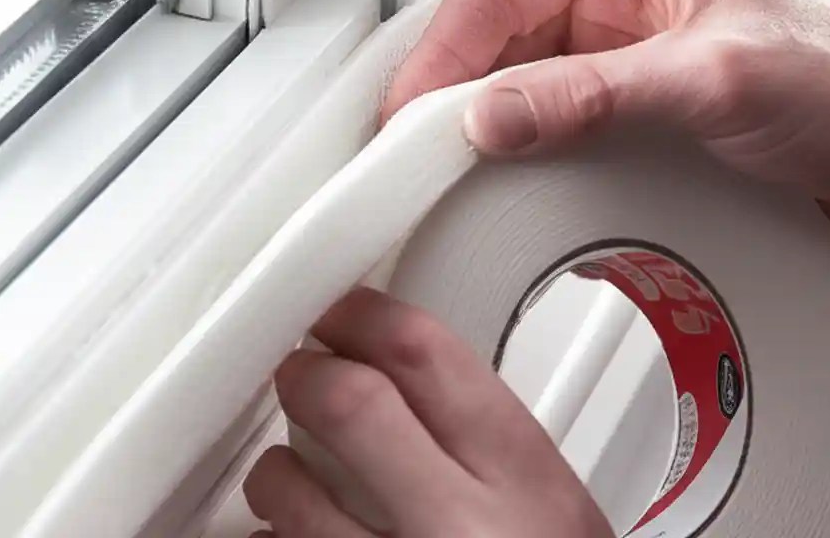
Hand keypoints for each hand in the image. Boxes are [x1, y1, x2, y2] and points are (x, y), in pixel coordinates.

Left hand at [243, 288, 614, 537]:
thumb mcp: (554, 515)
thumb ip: (485, 447)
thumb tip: (404, 377)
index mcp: (523, 481)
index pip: (423, 353)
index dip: (360, 315)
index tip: (337, 313)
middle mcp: (457, 529)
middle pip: (348, 404)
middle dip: (305, 376)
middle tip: (299, 376)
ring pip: (286, 490)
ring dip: (275, 476)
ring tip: (288, 479)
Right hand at [385, 0, 829, 328]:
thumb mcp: (709, 82)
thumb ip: (589, 98)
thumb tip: (490, 115)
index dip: (444, 47)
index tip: (413, 110)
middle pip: (497, 31)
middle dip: (454, 90)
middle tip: (417, 148)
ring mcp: (620, 51)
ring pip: (515, 81)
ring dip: (486, 126)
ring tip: (456, 170)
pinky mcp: (627, 107)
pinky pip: (549, 122)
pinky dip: (523, 155)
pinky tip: (510, 182)